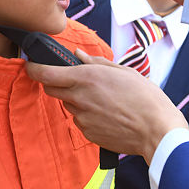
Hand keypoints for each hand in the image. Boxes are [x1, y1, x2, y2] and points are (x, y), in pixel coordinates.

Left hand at [26, 50, 187, 161]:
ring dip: (77, 100)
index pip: (45, 73)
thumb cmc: (146, 98)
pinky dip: (88, 116)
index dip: (34, 68)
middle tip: (75, 81)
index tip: (32, 65)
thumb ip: (96, 63)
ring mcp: (82, 118)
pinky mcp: (88, 133)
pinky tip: (109, 115)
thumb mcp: (124, 72)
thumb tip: (77, 55)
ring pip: (69, 105)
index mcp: (87, 78)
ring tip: (104, 100)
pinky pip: (81, 120)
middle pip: (51, 89)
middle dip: (56, 82)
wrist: (157, 131)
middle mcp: (80, 98)